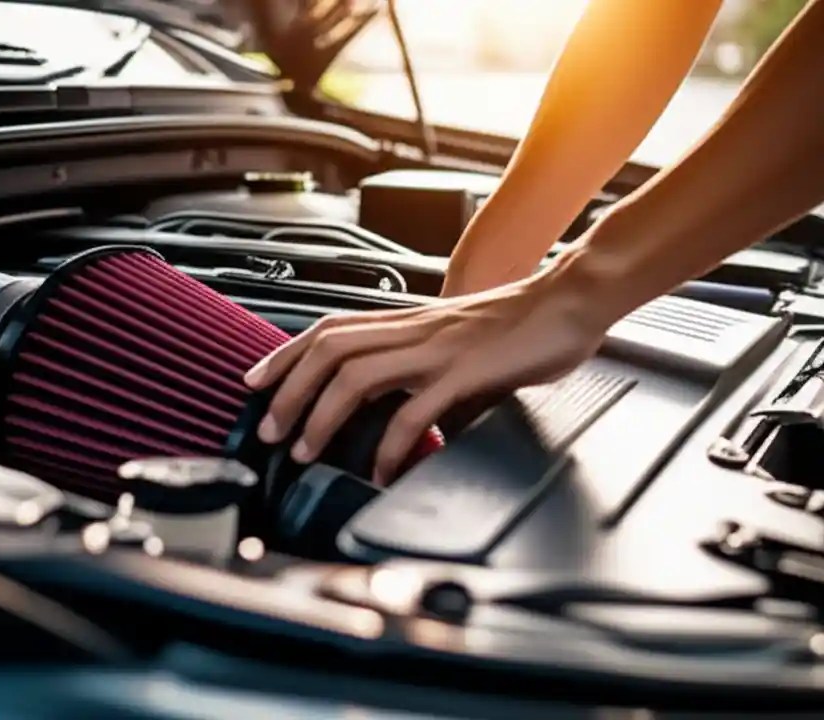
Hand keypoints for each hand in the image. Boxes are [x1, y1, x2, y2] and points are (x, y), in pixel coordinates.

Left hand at [242, 259, 614, 483]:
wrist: (569, 301)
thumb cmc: (519, 325)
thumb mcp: (458, 350)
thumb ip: (425, 379)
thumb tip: (406, 425)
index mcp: (407, 321)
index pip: (328, 329)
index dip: (284, 354)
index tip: (254, 382)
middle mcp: (413, 329)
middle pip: (329, 348)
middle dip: (288, 388)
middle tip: (268, 429)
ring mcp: (437, 349)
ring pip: (357, 373)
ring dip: (321, 414)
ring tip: (303, 451)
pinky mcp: (466, 371)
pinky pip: (414, 409)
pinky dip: (390, 444)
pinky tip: (381, 470)